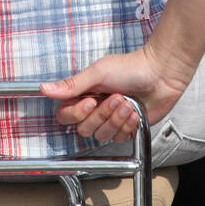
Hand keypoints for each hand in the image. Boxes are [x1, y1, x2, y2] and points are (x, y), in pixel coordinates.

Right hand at [40, 43, 192, 143]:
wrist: (161, 73)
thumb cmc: (131, 67)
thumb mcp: (98, 73)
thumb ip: (72, 85)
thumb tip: (44, 88)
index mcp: (84, 94)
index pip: (66, 115)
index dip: (77, 113)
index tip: (91, 101)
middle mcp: (95, 108)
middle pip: (84, 128)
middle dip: (102, 114)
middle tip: (117, 97)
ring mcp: (111, 119)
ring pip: (102, 136)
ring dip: (116, 119)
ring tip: (128, 102)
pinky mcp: (127, 128)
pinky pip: (119, 138)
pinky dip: (128, 125)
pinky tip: (135, 111)